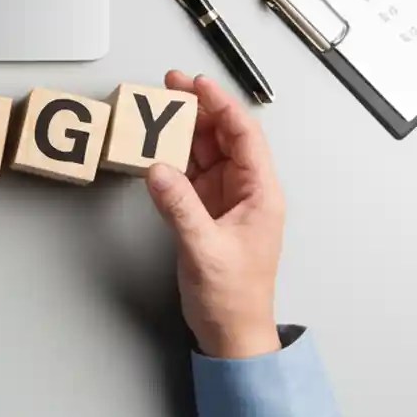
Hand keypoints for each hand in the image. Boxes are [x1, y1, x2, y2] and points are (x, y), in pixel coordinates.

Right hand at [145, 72, 284, 359]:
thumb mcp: (204, 250)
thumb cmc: (233, 297)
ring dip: (185, 130)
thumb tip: (156, 169)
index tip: (197, 84)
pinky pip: (190, 174)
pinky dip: (174, 157)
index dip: (222, 106)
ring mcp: (226, 201)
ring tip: (160, 108)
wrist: (232, 332)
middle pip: (224, 137)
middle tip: (171, 85)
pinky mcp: (206, 213)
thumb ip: (180, 208)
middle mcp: (246, 191)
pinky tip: (157, 146)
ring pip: (206, 152)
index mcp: (260, 194)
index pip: (244, 136)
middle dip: (199, 109)